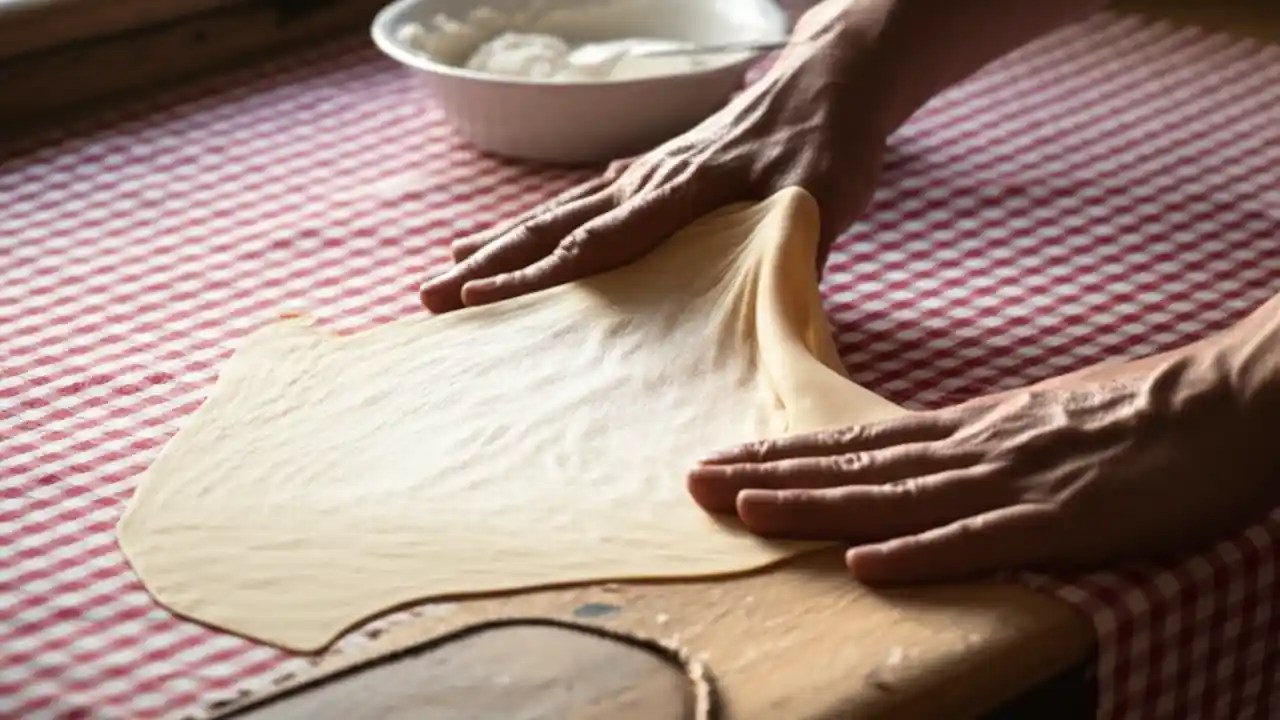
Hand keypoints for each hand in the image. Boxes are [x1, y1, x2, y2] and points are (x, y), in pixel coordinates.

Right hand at [420, 2, 888, 311]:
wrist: (825, 83)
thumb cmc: (827, 147)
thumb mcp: (823, 206)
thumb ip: (793, 264)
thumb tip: (778, 334)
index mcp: (684, 193)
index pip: (600, 244)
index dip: (539, 276)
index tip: (481, 302)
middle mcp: (648, 182)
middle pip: (557, 228)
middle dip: (491, 267)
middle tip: (429, 300)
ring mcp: (642, 174)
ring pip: (557, 213)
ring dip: (500, 246)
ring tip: (444, 274)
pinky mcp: (647, 172)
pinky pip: (579, 203)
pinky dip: (537, 225)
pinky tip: (503, 239)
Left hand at [688, 337, 1278, 584]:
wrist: (1228, 401)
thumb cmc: (1139, 414)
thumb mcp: (1038, 422)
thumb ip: (978, 444)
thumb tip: (920, 460)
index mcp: (970, 431)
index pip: (857, 442)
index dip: (786, 453)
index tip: (725, 461)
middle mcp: (975, 451)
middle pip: (856, 465)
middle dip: (773, 476)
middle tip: (697, 483)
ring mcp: (1015, 483)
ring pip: (897, 498)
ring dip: (819, 507)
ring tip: (748, 513)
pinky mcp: (1064, 519)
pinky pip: (984, 540)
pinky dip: (923, 554)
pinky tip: (868, 564)